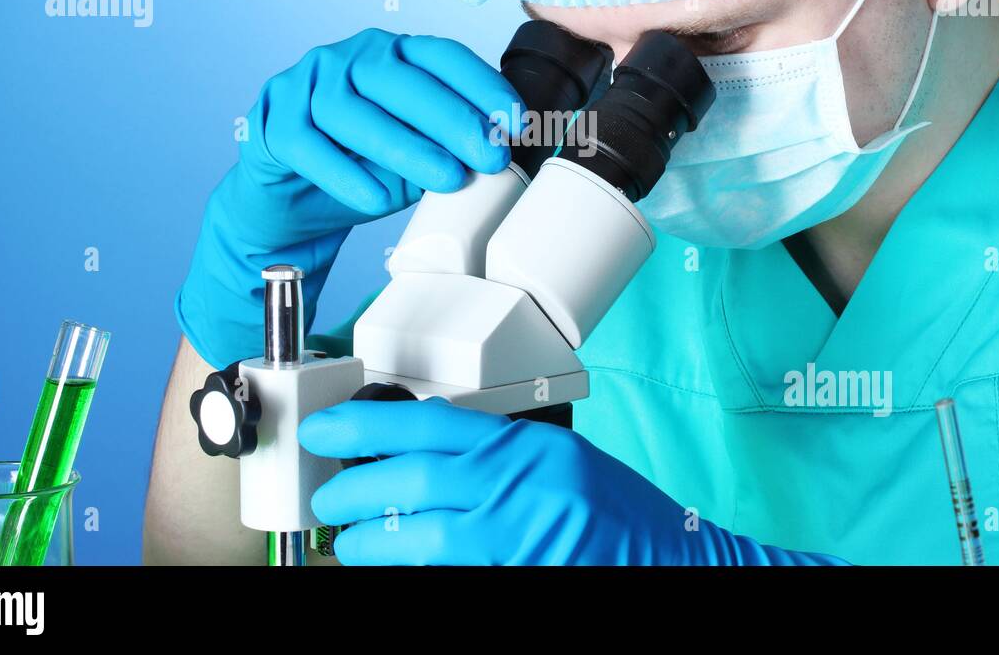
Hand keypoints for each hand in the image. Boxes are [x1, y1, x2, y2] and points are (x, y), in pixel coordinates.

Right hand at [176, 30, 518, 367]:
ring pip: (351, 110)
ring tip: (445, 179)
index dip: (482, 85)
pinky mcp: (270, 121)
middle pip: (399, 78)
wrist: (287, 206)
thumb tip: (495, 158)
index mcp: (391, 55)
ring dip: (404, 147)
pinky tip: (374, 199)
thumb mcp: (414, 161)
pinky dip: (342, 173)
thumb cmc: (358, 171)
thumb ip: (446, 150)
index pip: (441, 56)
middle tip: (489, 156)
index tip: (517, 122)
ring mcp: (303, 85)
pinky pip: (305, 143)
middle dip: (451, 118)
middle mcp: (347, 59)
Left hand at [299, 398, 848, 565]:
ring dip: (371, 541)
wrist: (671, 557)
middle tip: (328, 498)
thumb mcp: (556, 458)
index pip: (427, 425)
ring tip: (347, 543)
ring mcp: (517, 539)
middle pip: (413, 482)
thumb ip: (495, 452)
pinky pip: (450, 571)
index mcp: (525, 448)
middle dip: (355, 491)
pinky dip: (417, 568)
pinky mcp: (515, 574)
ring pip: (420, 537)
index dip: (366, 426)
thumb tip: (423, 452)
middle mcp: (519, 488)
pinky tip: (394, 565)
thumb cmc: (619, 511)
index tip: (329, 429)